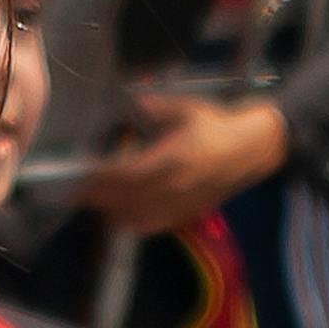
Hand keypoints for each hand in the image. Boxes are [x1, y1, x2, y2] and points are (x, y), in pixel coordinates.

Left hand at [82, 91, 288, 231]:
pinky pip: (153, 225)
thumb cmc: (216, 126)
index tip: (80, 176)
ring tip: (95, 202)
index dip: (100, 179)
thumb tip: (133, 101)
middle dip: (98, 198)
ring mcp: (182, 204)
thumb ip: (156, 107)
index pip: (126, 175)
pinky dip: (132, 223)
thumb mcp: (187, 109)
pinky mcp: (187, 214)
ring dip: (112, 212)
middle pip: (126, 199)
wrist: (251, 149)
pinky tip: (119, 214)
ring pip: (137, 217)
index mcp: (173, 158)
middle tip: (77, 192)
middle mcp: (175, 186)